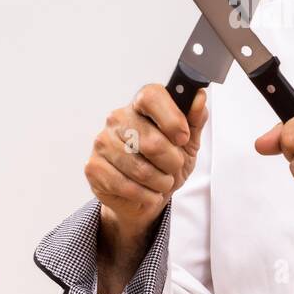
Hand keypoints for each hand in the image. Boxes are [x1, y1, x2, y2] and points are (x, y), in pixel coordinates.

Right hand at [84, 84, 207, 242]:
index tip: (183, 138)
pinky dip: (146, 195)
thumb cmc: (165, 165)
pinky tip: (148, 193)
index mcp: (140, 105)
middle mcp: (118, 119)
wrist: (146, 197)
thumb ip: (195, 120)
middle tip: (173, 167)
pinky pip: (126, 186)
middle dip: (172, 162)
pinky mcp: (93, 167)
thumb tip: (199, 97)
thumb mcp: (188, 144)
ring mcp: (103, 142)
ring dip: (160, 182)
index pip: (151, 96)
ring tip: (161, 182)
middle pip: (152, 141)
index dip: (172, 118)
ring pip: (140, 169)